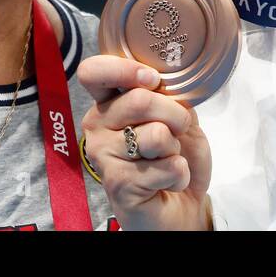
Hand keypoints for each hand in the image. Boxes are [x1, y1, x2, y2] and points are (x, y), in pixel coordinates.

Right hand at [78, 55, 212, 229]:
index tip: (152, 80)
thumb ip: (170, 96)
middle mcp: (98, 126)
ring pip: (155, 134)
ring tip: (167, 159)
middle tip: (177, 132)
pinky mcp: (118, 183)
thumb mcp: (179, 117)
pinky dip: (179, 174)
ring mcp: (103, 155)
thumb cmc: (176, 158)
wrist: (181, 207)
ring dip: (175, 148)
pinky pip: (165, 166)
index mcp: (109, 103)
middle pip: (139, 99)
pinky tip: (167, 182)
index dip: (125, 69)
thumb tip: (168, 83)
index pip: (94, 71)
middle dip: (175, 115)